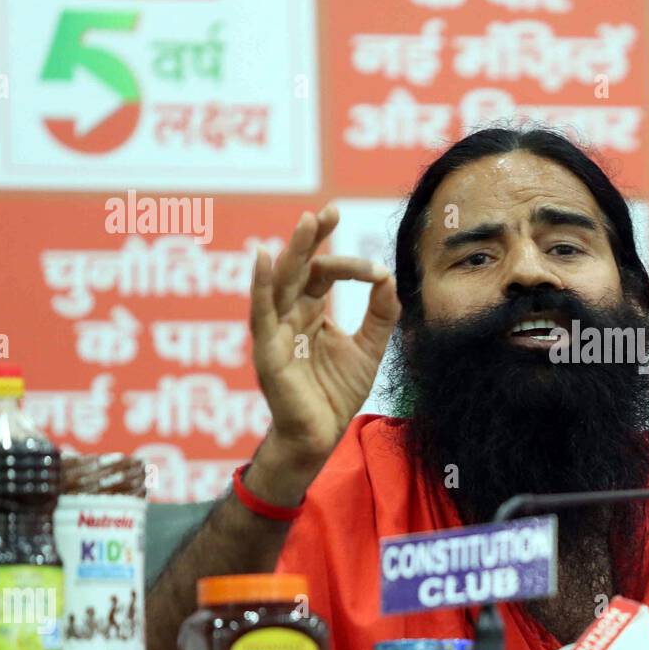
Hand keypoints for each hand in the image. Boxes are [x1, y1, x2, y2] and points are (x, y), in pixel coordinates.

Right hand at [250, 204, 400, 467]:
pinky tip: (264, 258)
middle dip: (312, 239)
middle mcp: (289, 316)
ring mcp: (275, 332)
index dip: (347, 264)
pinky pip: (260, 313)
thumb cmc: (336, 394)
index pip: (323, 275)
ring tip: (306, 222)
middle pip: (299, 269)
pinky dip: (260, 285)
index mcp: (310, 313)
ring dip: (292, 252)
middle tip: (327, 211)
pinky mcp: (267, 351)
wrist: (321, 437)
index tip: (377, 269)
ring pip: (281, 283)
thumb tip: (388, 276)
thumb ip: (380, 314)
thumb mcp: (369, 348)